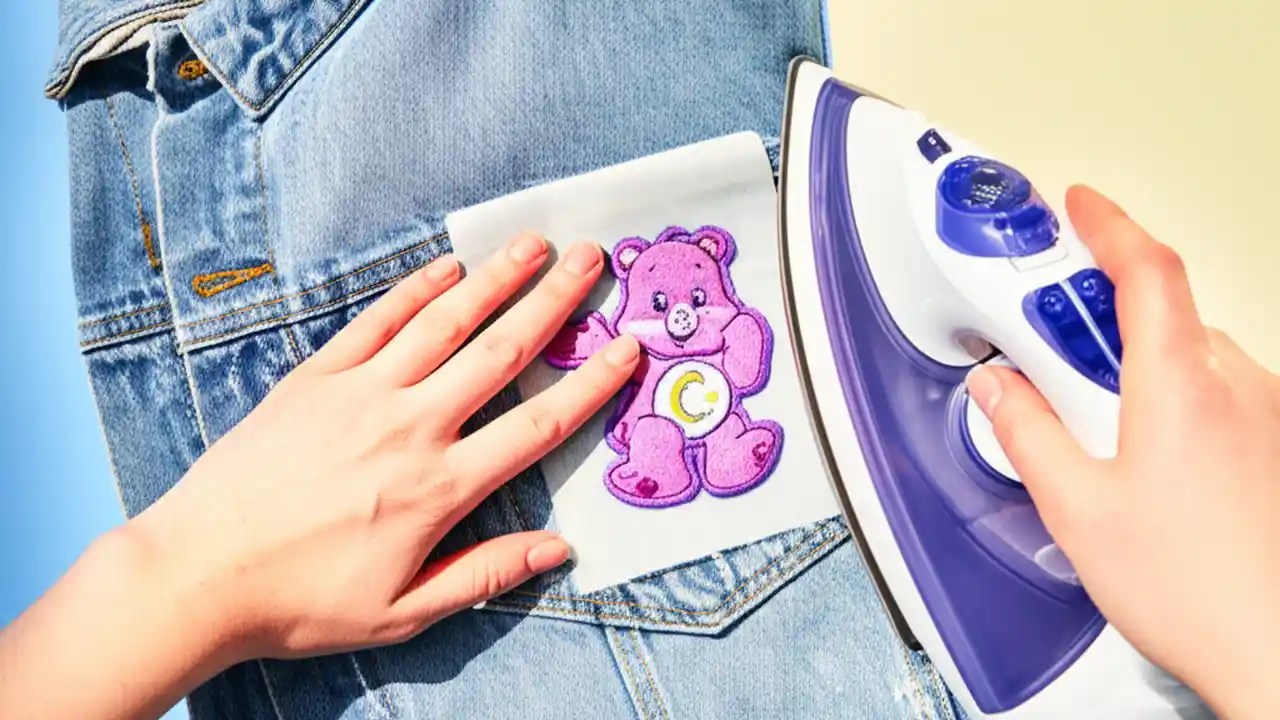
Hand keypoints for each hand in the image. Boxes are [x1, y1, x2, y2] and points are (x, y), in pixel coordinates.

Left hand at [127, 233, 637, 661]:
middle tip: (591, 261)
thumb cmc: (301, 601)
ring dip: (495, 279)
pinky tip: (447, 267)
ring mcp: (360, 394)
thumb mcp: (402, 613)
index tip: (625, 349)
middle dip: (553, 303)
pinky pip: (376, 321)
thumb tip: (557, 550)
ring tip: (534, 243)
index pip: (537, 428)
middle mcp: (410, 428)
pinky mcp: (315, 378)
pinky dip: (415, 290)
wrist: (197, 574)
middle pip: (500, 354)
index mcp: (440, 489)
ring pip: (444, 323)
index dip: (590, 385)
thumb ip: (484, 576)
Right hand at [966, 187, 1279, 718]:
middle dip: (1094, 311)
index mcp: (1179, 384)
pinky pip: (1214, 389)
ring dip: (1132, 357)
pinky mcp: (1274, 443)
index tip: (1076, 204)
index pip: (1145, 268)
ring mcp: (1263, 414)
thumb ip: (1027, 431)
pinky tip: (1139, 447)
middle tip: (1043, 335)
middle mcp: (1233, 385)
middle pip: (1159, 310)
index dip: (1107, 223)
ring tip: (1086, 410)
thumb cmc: (1194, 588)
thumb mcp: (1076, 507)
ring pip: (1187, 351)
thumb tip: (998, 389)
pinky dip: (1166, 391)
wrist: (1275, 651)